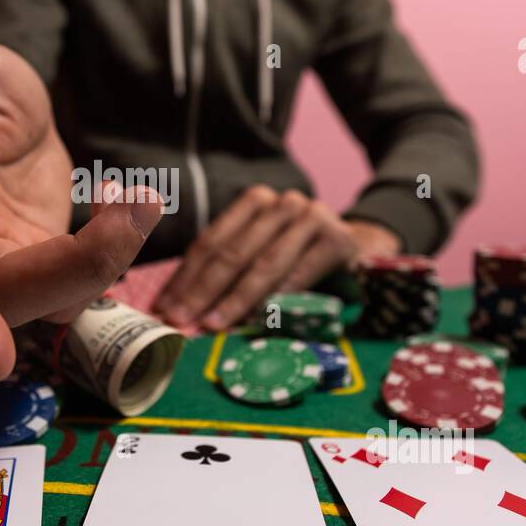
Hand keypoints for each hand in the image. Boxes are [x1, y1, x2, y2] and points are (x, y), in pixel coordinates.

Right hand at [0, 14, 162, 379]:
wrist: (21, 117)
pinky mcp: (41, 280)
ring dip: (104, 259)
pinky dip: (116, 253)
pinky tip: (133, 205)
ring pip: (49, 302)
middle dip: (73, 271)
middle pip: (1, 296)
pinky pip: (80, 290)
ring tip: (138, 198)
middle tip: (135, 208)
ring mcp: (2, 271)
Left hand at [151, 186, 399, 330]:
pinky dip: (275, 299)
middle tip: (180, 320)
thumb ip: (228, 267)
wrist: (361, 249)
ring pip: (263, 264)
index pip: (211, 242)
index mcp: (255, 201)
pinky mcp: (337, 239)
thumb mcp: (262, 251)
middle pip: (232, 252)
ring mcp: (311, 217)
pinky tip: (255, 319)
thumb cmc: (300, 256)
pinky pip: (298, 275)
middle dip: (201, 291)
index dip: (185, 277)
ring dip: (234, 299)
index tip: (164, 307)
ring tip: (211, 324)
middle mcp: (282, 203)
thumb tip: (178, 304)